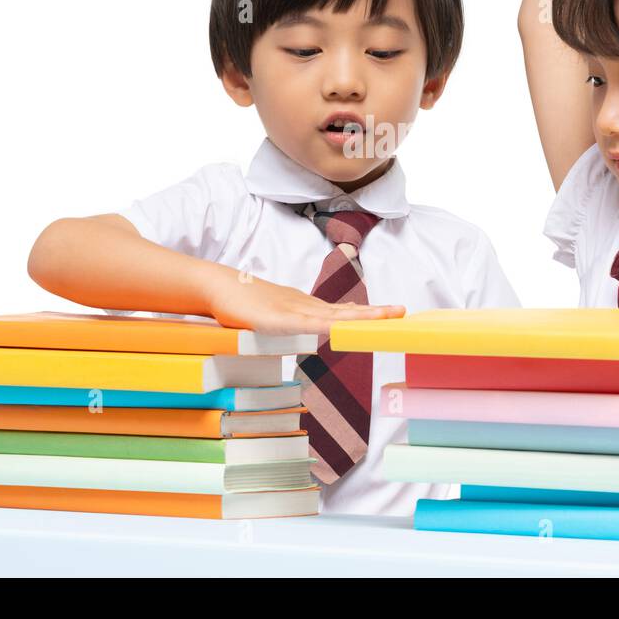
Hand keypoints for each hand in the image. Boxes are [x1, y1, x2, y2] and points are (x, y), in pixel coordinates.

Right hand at [203, 265, 404, 335]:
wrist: (218, 286)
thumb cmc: (245, 302)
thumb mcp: (277, 314)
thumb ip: (296, 323)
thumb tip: (317, 332)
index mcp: (305, 307)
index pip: (342, 310)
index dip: (367, 312)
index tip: (390, 313)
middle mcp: (303, 306)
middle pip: (344, 311)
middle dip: (373, 314)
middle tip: (400, 312)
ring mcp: (290, 311)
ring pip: (330, 316)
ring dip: (357, 317)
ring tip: (382, 317)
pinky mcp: (274, 320)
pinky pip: (302, 324)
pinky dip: (321, 326)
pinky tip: (336, 329)